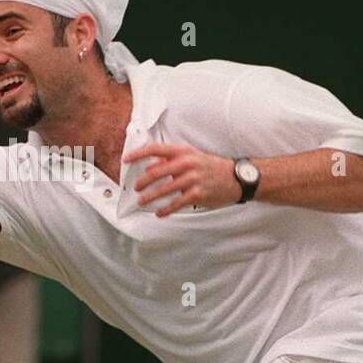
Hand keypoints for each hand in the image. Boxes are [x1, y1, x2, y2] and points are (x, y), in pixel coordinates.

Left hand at [123, 143, 241, 216]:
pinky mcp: (198, 194)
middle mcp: (187, 163)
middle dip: (142, 181)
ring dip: (150, 197)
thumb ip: (169, 161)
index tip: (125, 160)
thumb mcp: (191, 157)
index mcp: (183, 151)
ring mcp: (193, 179)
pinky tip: (160, 213)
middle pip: (157, 172)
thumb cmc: (210, 167)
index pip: (155, 149)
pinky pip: (177, 203)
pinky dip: (166, 209)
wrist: (236, 178)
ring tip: (142, 201)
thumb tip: (149, 167)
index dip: (138, 154)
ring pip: (165, 189)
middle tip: (136, 188)